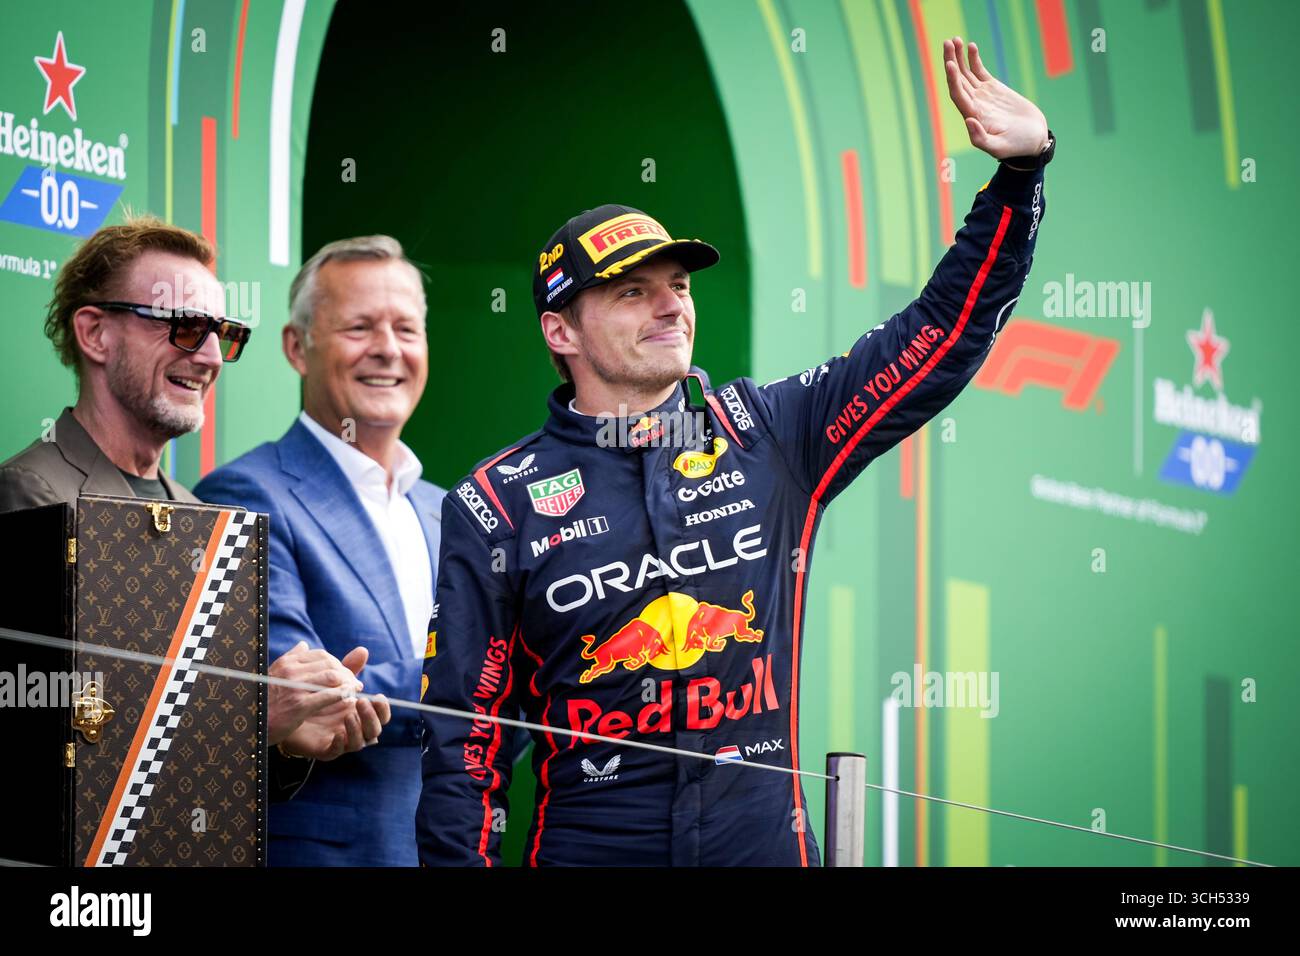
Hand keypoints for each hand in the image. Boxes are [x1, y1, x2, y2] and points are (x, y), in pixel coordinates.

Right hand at [266, 641, 361, 745]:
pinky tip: (349, 700)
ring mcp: (295, 688)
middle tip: (356, 683)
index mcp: (287, 662)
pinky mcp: (299, 705)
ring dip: (348, 684)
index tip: (346, 673)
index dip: (338, 663)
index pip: (321, 655)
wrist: (253, 726)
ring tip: (355, 691)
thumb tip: (304, 644)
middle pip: (330, 664)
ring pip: (332, 678)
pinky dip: (343, 696)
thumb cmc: (267, 701)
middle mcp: (291, 671)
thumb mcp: (275, 675)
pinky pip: (329, 696)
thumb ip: (292, 659)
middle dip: (347, 673)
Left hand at [278, 645, 392, 759]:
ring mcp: (342, 740)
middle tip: (362, 702)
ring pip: (360, 742)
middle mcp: (355, 728)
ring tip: (349, 715)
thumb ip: (348, 668)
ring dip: (358, 728)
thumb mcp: (331, 682)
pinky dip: (340, 743)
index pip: (381, 714)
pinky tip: (337, 733)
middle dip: (372, 717)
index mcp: (360, 713)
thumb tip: (363, 650)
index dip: (383, 708)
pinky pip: (338, 750)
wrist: (288, 714)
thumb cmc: (315, 697)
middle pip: (375, 729)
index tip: (379, 696)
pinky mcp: (326, 749)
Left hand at [943, 37, 1048, 159]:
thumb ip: (980, 137)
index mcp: (973, 116)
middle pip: (957, 80)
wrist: (1032, 139)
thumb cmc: (1016, 147)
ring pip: (966, 73)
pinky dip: (974, 59)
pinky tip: (970, 46)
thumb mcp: (998, 147)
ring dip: (958, 57)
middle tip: (947, 42)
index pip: (958, 95)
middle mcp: (974, 104)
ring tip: (954, 39)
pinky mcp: (993, 88)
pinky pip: (979, 71)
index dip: (952, 80)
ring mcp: (983, 95)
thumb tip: (968, 120)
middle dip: (951, 61)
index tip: (949, 63)